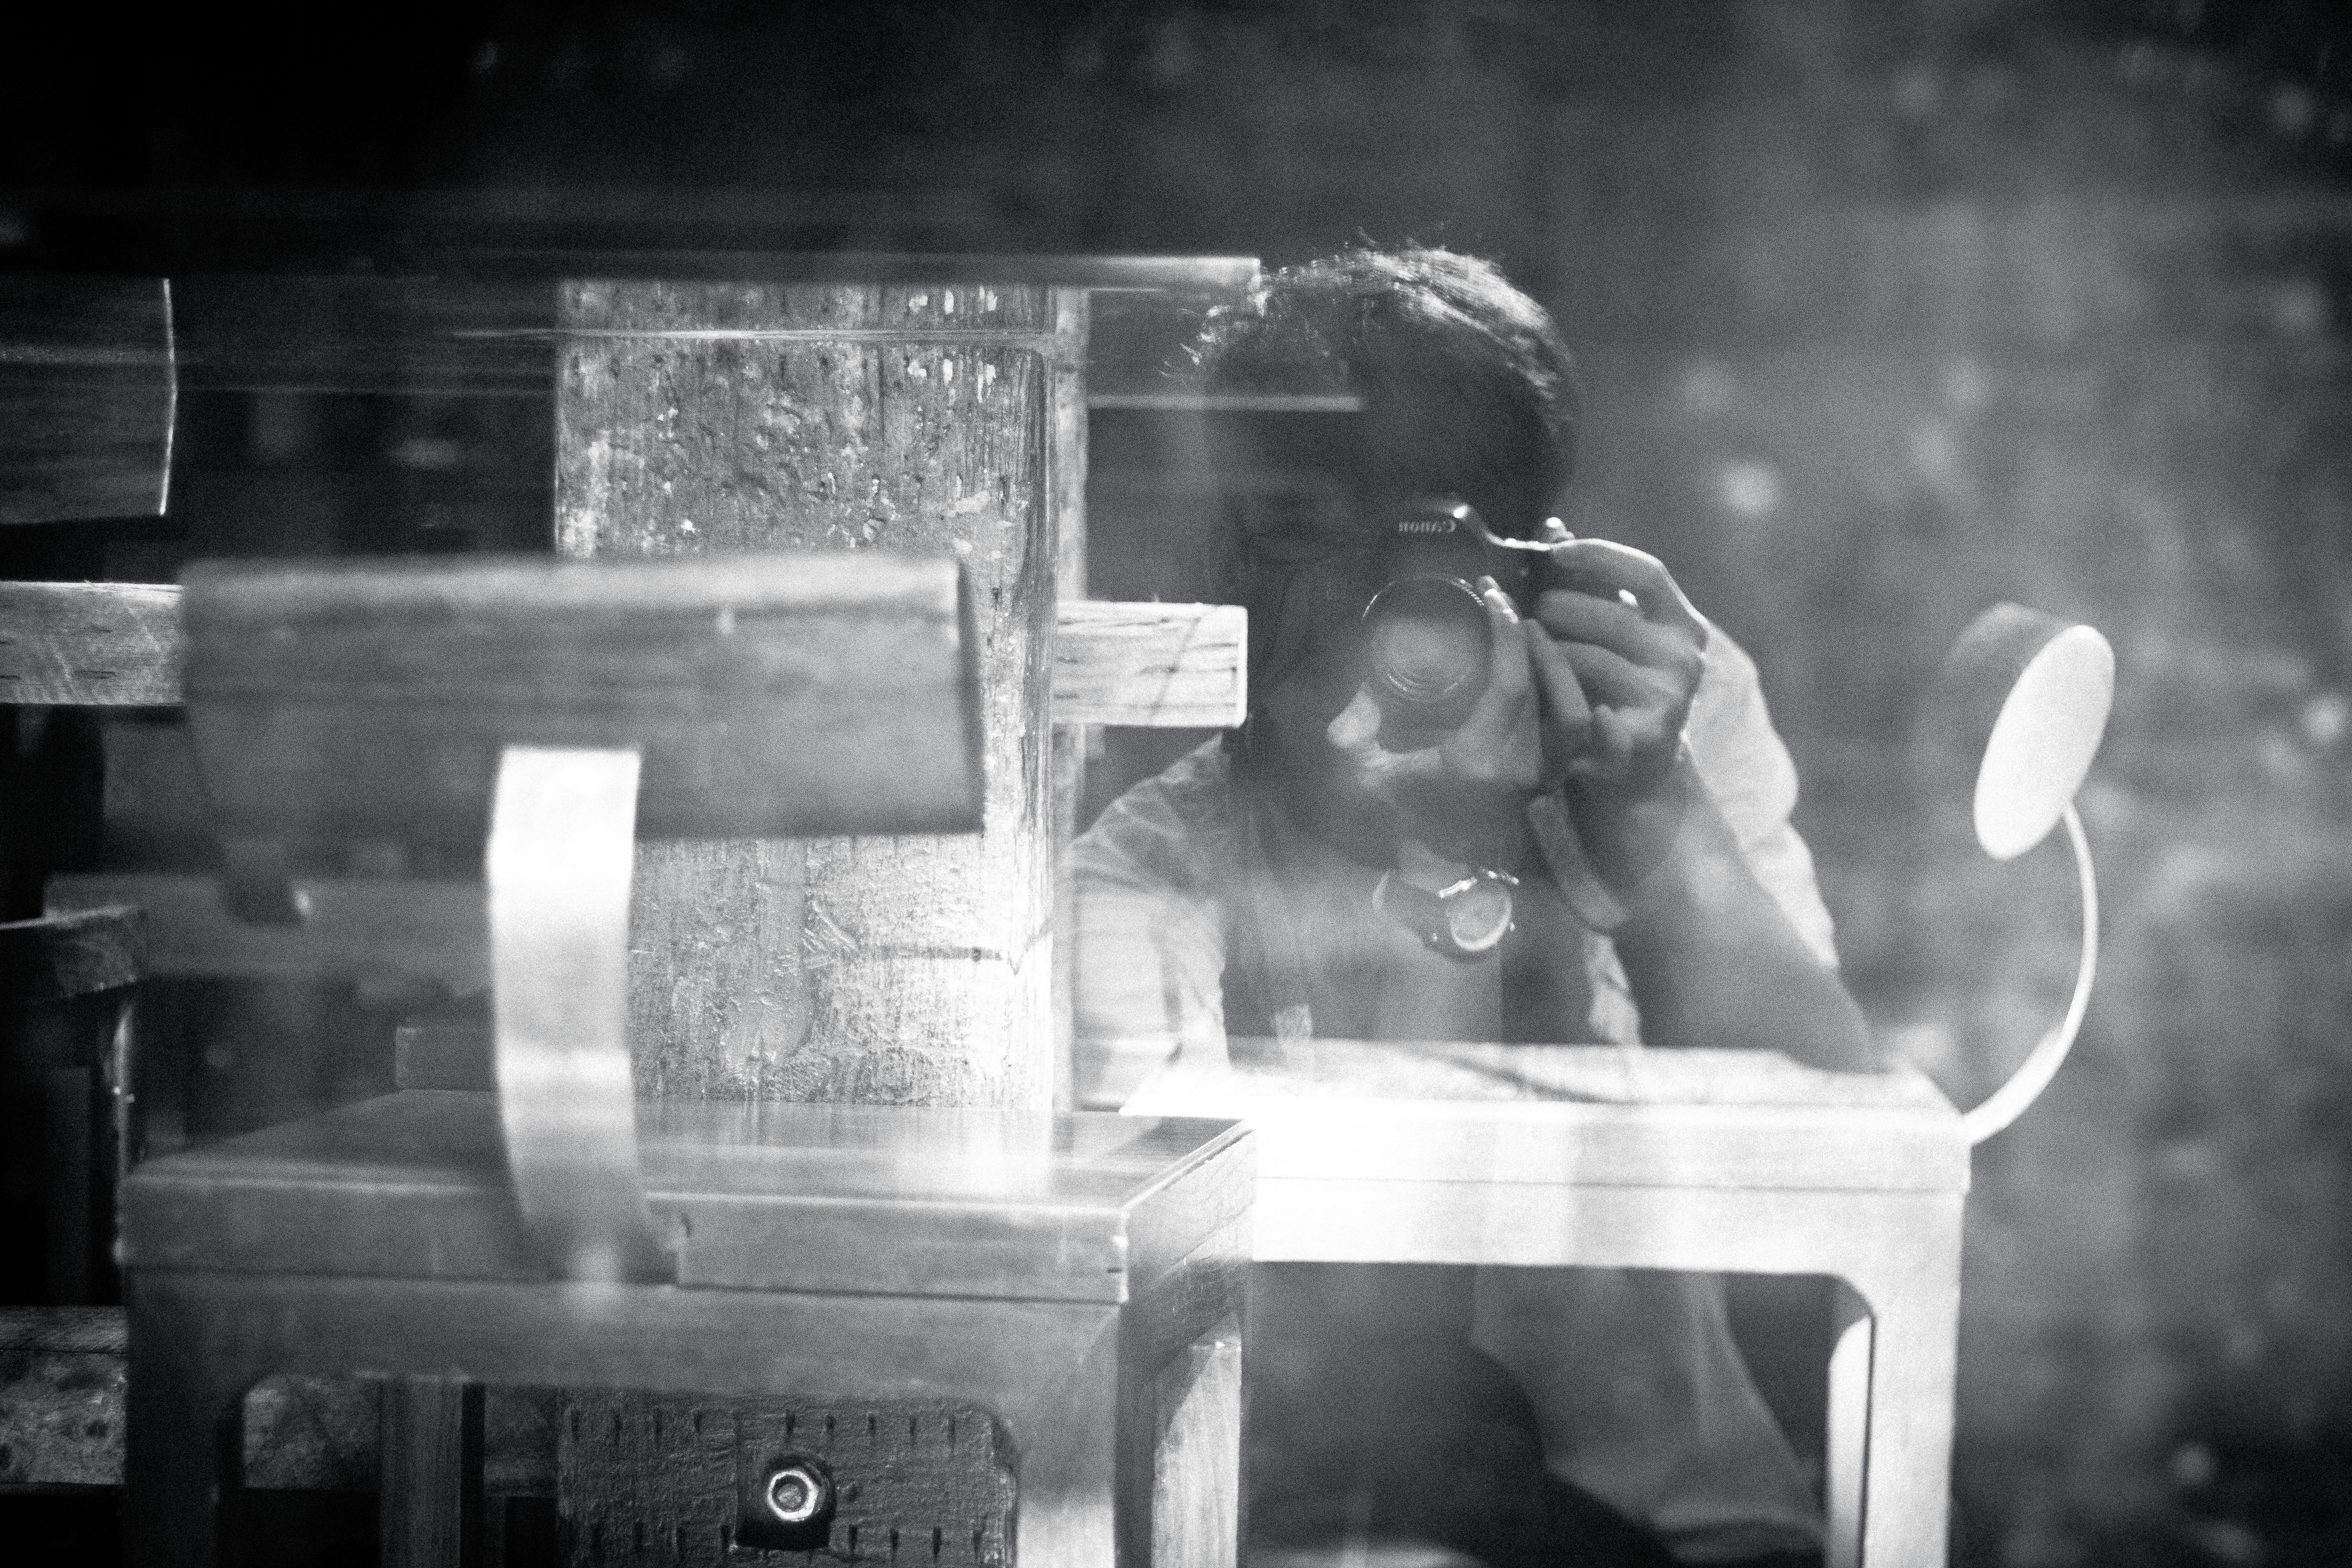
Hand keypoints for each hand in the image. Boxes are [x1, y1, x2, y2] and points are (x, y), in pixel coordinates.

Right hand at [1324, 574, 1592, 865]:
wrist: (1435, 862)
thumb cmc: (1399, 809)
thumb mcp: (1365, 769)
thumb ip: (1355, 732)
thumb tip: (1349, 717)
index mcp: (1475, 761)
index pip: (1509, 682)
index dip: (1504, 631)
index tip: (1490, 594)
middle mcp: (1517, 769)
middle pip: (1543, 686)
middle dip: (1529, 635)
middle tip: (1506, 603)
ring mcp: (1539, 776)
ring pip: (1568, 705)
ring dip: (1553, 661)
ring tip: (1527, 630)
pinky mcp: (1548, 778)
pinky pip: (1572, 728)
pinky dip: (1565, 691)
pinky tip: (1546, 665)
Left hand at [1533, 533, 1707, 798]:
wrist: (1641, 767)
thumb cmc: (1618, 686)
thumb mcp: (1616, 633)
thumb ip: (1591, 583)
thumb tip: (1553, 528)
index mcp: (1682, 624)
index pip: (1647, 573)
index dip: (1601, 555)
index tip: (1556, 550)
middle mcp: (1683, 658)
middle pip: (1612, 616)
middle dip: (1559, 608)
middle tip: (1529, 612)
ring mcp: (1668, 699)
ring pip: (1591, 661)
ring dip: (1547, 653)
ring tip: (1522, 650)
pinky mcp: (1645, 738)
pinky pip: (1596, 714)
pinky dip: (1573, 707)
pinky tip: (1548, 702)